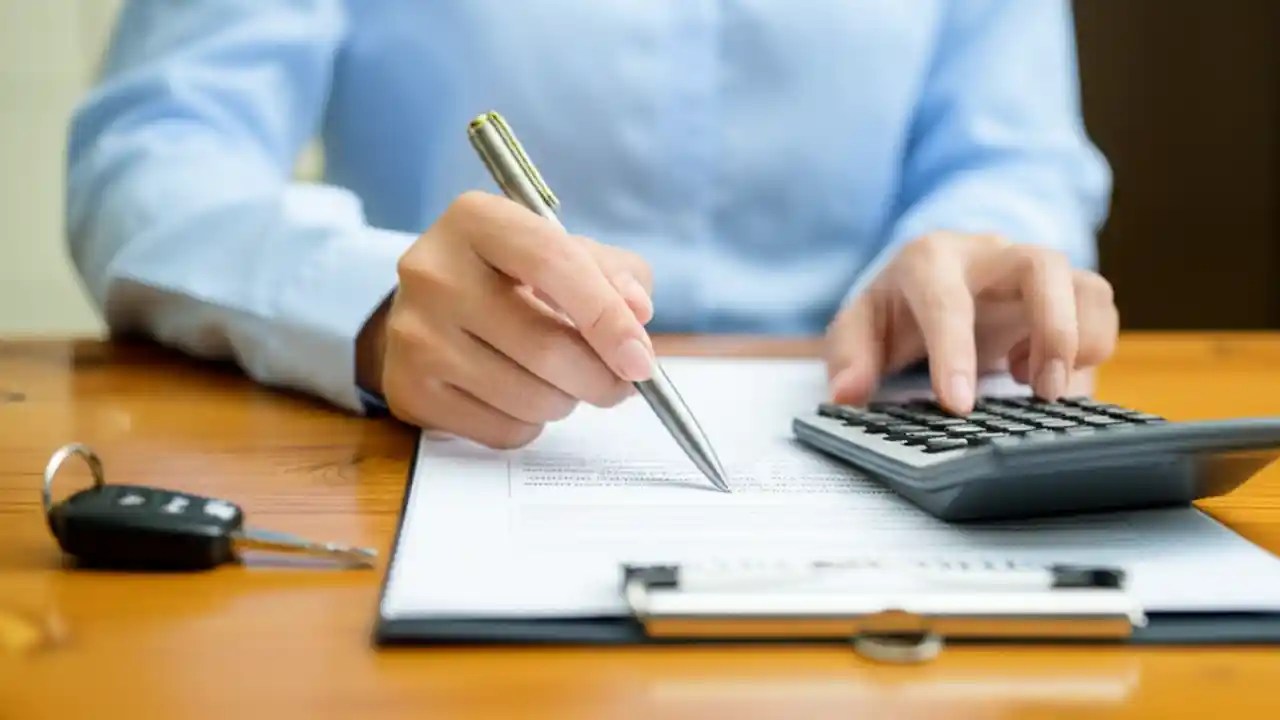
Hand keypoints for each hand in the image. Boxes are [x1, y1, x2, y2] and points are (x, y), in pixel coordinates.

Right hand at [356, 191, 654, 447]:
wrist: (431, 312)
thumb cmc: (512, 278)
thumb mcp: (566, 252)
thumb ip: (614, 274)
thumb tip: (636, 313)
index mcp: (476, 220)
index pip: (553, 265)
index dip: (607, 317)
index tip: (640, 359)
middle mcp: (432, 272)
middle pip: (545, 346)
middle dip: (600, 377)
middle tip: (620, 382)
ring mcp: (413, 334)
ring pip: (529, 397)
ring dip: (568, 401)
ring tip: (564, 382)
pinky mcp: (409, 390)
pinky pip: (502, 429)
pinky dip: (531, 423)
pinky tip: (521, 396)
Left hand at [825, 232, 1118, 413]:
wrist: (929, 282)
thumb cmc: (896, 309)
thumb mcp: (860, 330)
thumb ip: (849, 358)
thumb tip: (848, 395)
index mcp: (930, 259)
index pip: (946, 299)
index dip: (953, 352)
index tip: (957, 405)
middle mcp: (990, 254)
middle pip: (1041, 266)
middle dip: (1051, 329)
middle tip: (1038, 392)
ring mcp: (1034, 269)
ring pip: (1085, 285)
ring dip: (1079, 342)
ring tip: (1039, 389)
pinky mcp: (1064, 290)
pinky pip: (1100, 307)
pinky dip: (1090, 348)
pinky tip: (1042, 379)